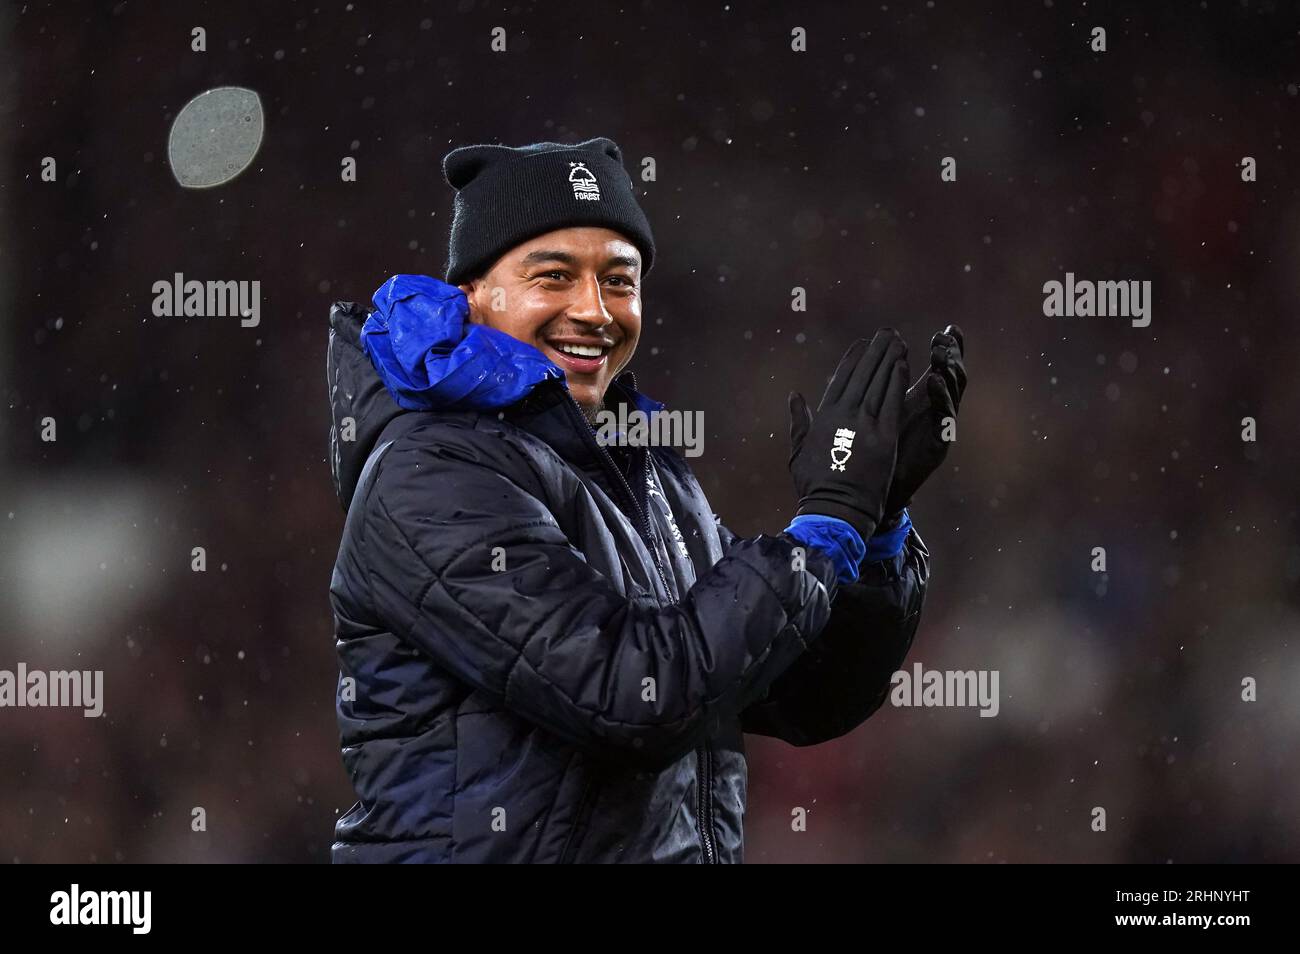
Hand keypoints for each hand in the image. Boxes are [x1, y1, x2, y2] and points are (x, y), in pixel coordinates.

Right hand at [788, 330, 907, 540]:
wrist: (836, 508)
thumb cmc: (815, 485)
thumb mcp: (799, 451)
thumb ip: (799, 421)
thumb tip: (794, 396)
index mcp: (824, 417)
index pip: (841, 379)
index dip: (853, 359)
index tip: (862, 343)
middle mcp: (844, 415)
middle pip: (862, 375)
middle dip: (875, 352)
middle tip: (886, 333)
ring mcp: (865, 425)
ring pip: (879, 383)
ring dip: (890, 360)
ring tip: (899, 342)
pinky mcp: (884, 437)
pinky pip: (892, 402)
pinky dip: (898, 381)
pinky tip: (904, 364)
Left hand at [884, 324, 965, 513]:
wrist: (871, 492)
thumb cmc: (868, 451)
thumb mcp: (868, 411)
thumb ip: (869, 386)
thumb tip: (859, 359)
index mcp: (920, 398)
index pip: (941, 368)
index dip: (947, 348)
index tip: (949, 328)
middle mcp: (933, 410)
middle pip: (951, 376)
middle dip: (951, 356)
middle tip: (946, 338)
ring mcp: (937, 427)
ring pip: (952, 394)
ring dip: (947, 372)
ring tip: (941, 353)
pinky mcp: (937, 445)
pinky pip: (943, 419)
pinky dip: (940, 398)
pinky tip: (933, 381)